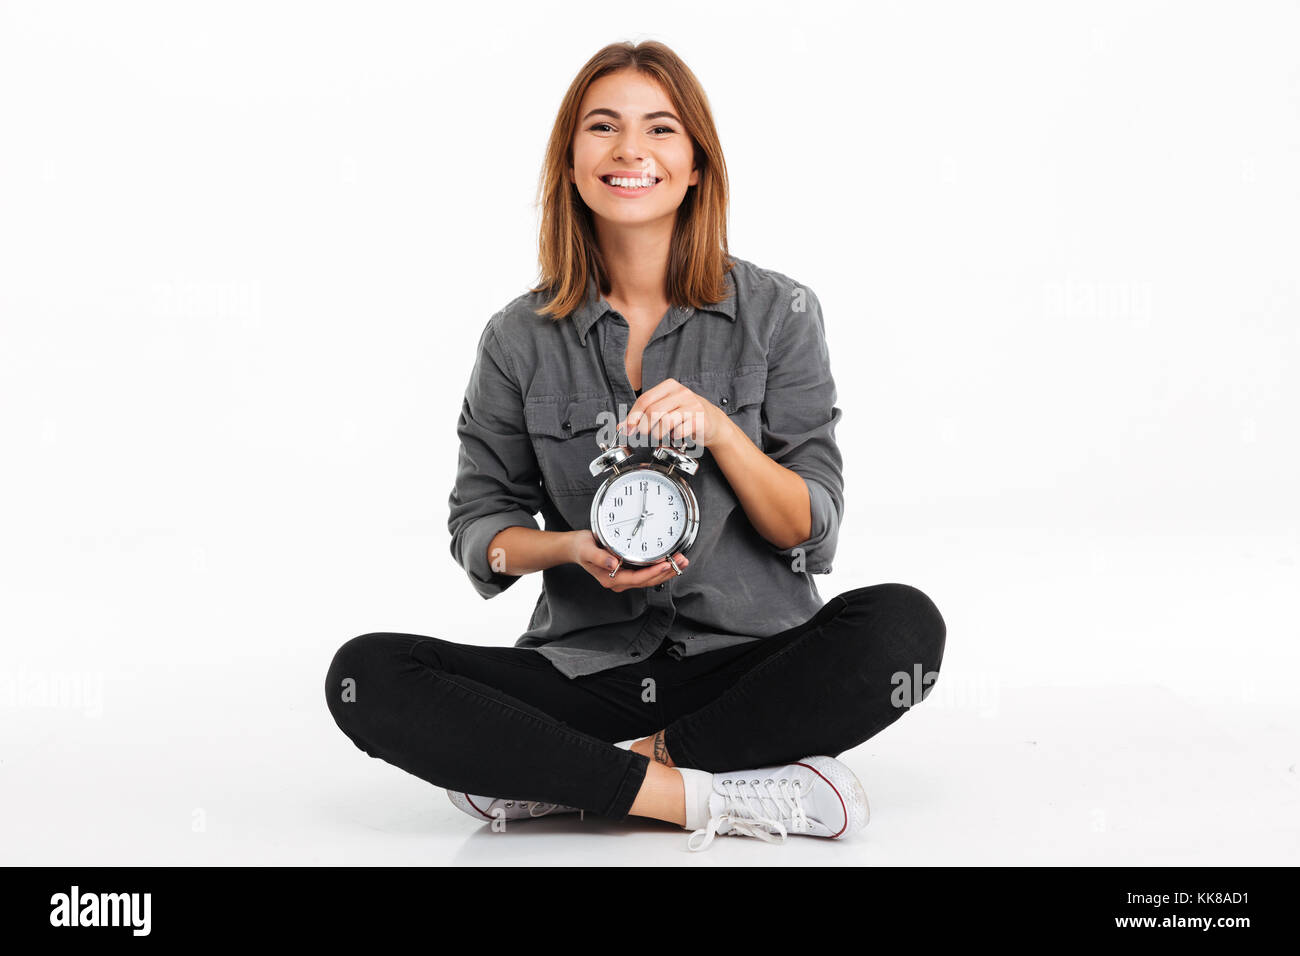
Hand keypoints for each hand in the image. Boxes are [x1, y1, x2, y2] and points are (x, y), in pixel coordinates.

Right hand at [568, 531, 688, 592]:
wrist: (576, 548)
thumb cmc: (581, 548)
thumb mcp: (587, 549)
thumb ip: (599, 557)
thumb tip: (613, 563)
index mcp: (611, 579)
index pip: (637, 579)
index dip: (653, 572)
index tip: (666, 564)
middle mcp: (620, 581)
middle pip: (648, 581)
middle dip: (667, 572)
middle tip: (682, 561)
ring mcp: (625, 577)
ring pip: (650, 578)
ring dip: (667, 571)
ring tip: (682, 561)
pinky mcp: (629, 571)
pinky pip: (647, 573)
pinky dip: (660, 568)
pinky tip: (671, 562)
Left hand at [615, 378, 732, 450]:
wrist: (712, 422)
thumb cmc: (686, 415)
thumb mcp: (665, 409)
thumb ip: (643, 415)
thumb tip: (622, 426)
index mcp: (670, 386)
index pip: (645, 400)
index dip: (633, 417)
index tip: (628, 429)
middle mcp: (681, 392)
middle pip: (653, 411)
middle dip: (645, 428)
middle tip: (647, 434)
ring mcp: (692, 405)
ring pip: (666, 421)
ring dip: (659, 434)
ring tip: (663, 436)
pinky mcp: (700, 419)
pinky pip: (680, 431)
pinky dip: (674, 438)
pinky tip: (677, 436)